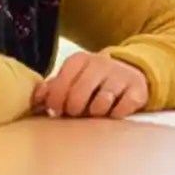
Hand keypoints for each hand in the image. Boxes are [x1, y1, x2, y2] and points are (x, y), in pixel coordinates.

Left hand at [33, 51, 149, 118]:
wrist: (129, 72)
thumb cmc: (93, 81)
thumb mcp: (72, 79)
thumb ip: (52, 88)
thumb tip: (37, 98)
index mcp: (80, 59)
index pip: (61, 82)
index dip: (55, 101)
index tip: (57, 109)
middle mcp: (101, 63)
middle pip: (78, 94)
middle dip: (74, 109)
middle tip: (77, 111)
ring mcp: (121, 75)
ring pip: (101, 103)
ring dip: (96, 112)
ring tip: (96, 110)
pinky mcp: (137, 89)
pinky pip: (122, 109)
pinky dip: (116, 114)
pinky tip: (114, 110)